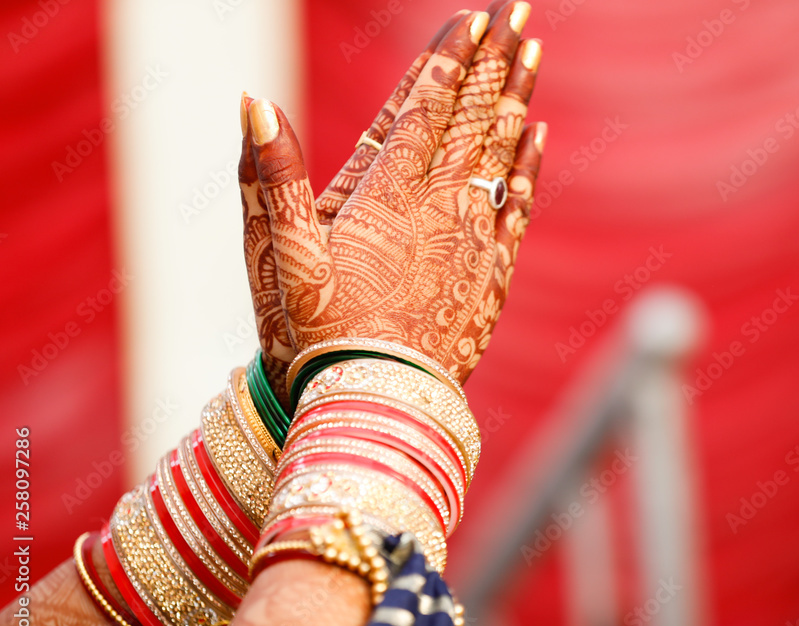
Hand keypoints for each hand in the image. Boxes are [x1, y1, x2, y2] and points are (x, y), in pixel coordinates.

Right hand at [246, 3, 544, 383]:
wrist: (374, 405)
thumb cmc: (316, 336)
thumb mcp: (279, 257)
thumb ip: (269, 178)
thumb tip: (252, 103)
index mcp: (387, 197)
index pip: (425, 110)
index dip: (448, 60)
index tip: (471, 18)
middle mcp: (440, 209)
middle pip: (473, 119)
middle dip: (494, 61)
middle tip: (517, 11)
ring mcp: (473, 240)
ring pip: (502, 154)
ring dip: (516, 99)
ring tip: (532, 52)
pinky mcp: (492, 274)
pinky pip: (519, 204)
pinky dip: (528, 165)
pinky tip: (537, 135)